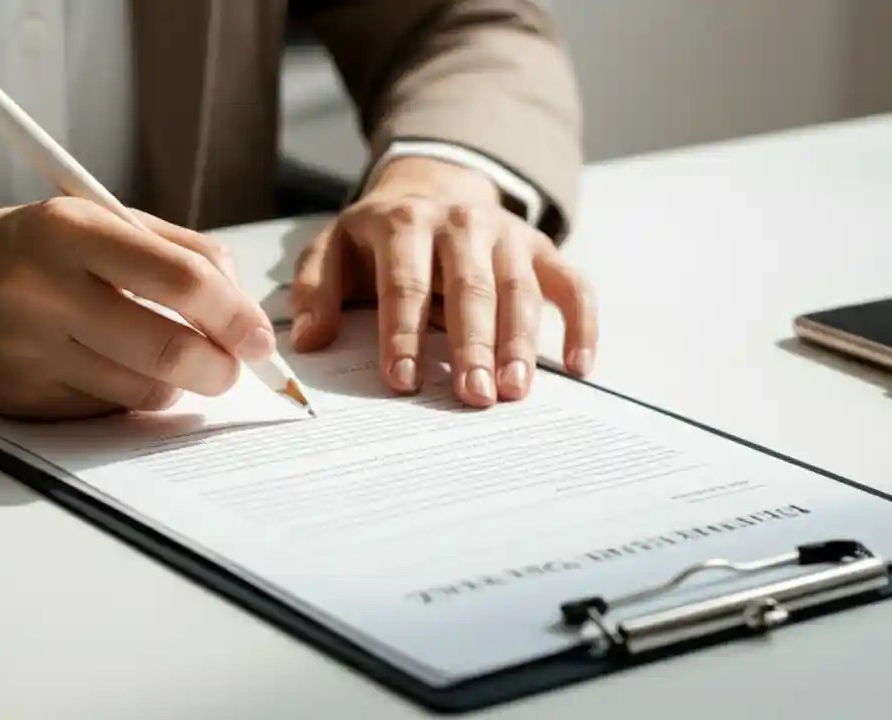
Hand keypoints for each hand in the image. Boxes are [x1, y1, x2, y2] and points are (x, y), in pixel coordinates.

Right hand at [0, 197, 275, 419]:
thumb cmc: (30, 249)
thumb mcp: (97, 221)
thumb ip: (179, 252)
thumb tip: (241, 308)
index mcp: (71, 230)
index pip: (183, 280)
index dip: (236, 316)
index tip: (258, 337)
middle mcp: (47, 291)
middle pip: (170, 350)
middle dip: (221, 369)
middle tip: (232, 367)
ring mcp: (31, 351)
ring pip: (145, 391)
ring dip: (179, 386)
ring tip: (174, 363)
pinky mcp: (23, 400)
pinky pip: (108, 411)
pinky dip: (131, 397)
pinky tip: (116, 371)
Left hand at [290, 157, 597, 407]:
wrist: (432, 187)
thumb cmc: (379, 238)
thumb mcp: (333, 249)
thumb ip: (315, 290)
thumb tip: (309, 340)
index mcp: (404, 224)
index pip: (405, 283)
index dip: (403, 333)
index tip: (402, 380)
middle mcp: (461, 224)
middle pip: (470, 288)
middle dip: (472, 344)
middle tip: (474, 395)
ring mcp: (507, 235)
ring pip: (520, 291)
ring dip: (521, 343)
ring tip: (516, 390)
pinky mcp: (541, 248)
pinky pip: (572, 284)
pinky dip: (582, 323)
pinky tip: (579, 366)